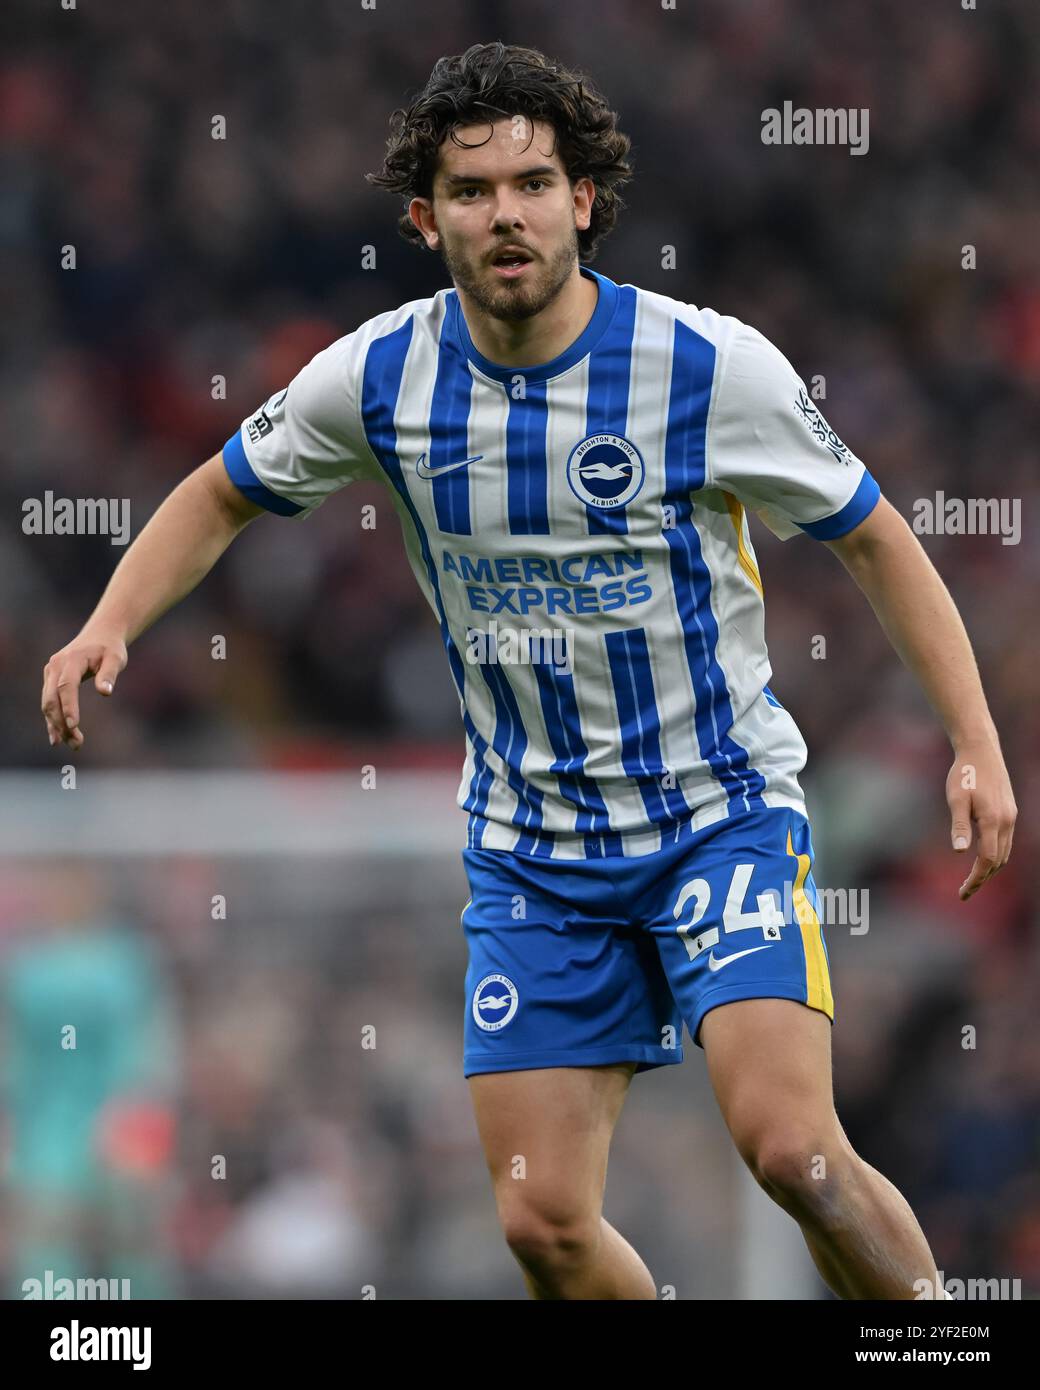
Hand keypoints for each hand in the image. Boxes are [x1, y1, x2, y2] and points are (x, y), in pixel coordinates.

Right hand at [41, 632, 127, 749]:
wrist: (100, 635)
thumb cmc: (110, 648)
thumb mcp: (116, 658)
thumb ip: (109, 674)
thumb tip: (105, 692)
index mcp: (71, 660)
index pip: (66, 686)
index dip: (69, 706)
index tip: (74, 725)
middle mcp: (55, 667)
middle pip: (52, 698)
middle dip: (61, 723)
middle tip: (77, 743)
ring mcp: (50, 673)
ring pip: (48, 703)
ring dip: (58, 725)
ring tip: (75, 744)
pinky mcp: (50, 680)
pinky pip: (49, 702)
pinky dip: (52, 720)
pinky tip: (57, 738)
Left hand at [946, 738, 1016, 900]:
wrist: (981, 750)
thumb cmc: (963, 773)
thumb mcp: (956, 799)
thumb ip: (958, 826)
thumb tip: (960, 852)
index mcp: (993, 820)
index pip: (988, 859)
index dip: (976, 878)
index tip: (963, 892)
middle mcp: (1007, 821)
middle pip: (998, 861)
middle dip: (982, 878)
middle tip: (964, 892)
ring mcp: (1010, 816)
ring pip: (1005, 852)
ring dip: (990, 868)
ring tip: (972, 879)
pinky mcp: (1010, 811)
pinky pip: (1006, 841)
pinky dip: (996, 854)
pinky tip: (982, 857)